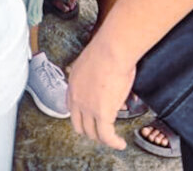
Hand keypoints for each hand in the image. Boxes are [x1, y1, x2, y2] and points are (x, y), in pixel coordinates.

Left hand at [68, 31, 135, 149]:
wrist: (111, 50)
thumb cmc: (106, 49)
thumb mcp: (92, 60)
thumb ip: (94, 72)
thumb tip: (105, 75)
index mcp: (73, 84)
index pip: (72, 108)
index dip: (81, 116)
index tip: (90, 118)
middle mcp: (77, 98)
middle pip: (80, 125)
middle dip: (91, 131)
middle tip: (101, 131)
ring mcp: (88, 108)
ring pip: (93, 133)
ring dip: (103, 139)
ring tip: (113, 140)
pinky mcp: (102, 114)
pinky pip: (106, 136)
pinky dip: (114, 143)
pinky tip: (120, 144)